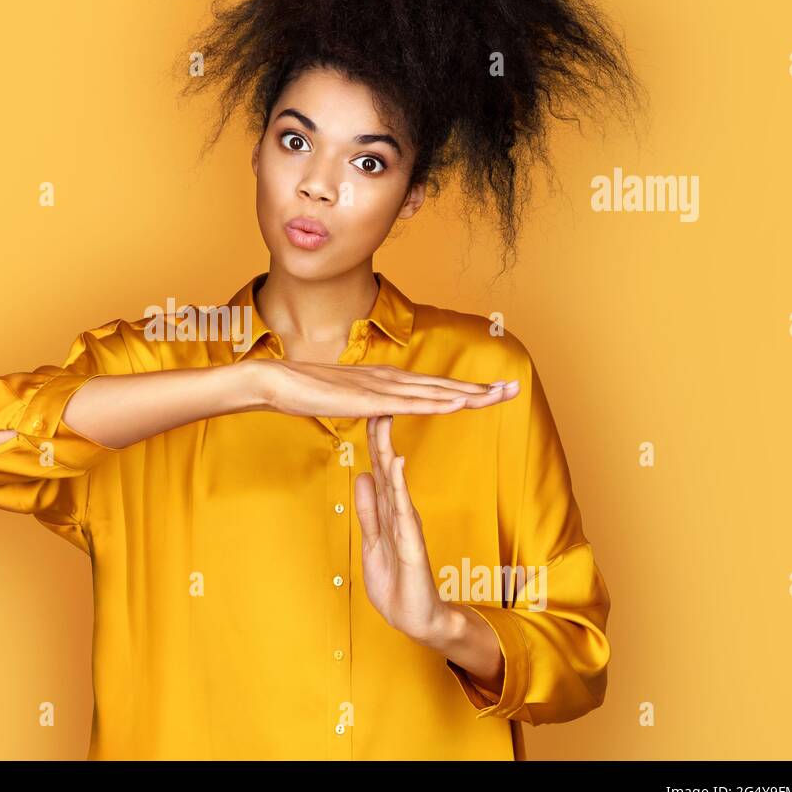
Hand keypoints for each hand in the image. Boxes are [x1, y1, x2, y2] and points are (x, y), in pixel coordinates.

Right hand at [255, 359, 519, 418]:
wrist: (276, 381)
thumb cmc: (305, 392)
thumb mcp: (346, 402)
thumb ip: (367, 405)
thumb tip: (380, 411)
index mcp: (386, 381)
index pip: (434, 387)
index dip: (466, 389)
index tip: (494, 391)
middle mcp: (390, 379)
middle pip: (444, 385)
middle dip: (481, 388)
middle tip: (515, 388)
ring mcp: (380, 388)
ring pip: (433, 392)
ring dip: (468, 394)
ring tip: (498, 395)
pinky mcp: (367, 400)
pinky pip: (408, 403)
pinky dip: (436, 402)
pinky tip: (458, 403)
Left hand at [355, 415, 447, 643]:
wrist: (418, 618)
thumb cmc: (397, 581)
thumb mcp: (372, 540)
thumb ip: (368, 510)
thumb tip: (363, 476)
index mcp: (389, 511)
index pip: (379, 469)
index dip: (371, 442)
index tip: (365, 411)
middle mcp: (400, 512)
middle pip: (388, 468)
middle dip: (380, 436)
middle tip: (377, 401)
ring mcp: (407, 525)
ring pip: (396, 482)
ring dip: (388, 452)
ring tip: (384, 424)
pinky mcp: (411, 542)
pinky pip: (403, 510)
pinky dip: (398, 486)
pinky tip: (396, 465)